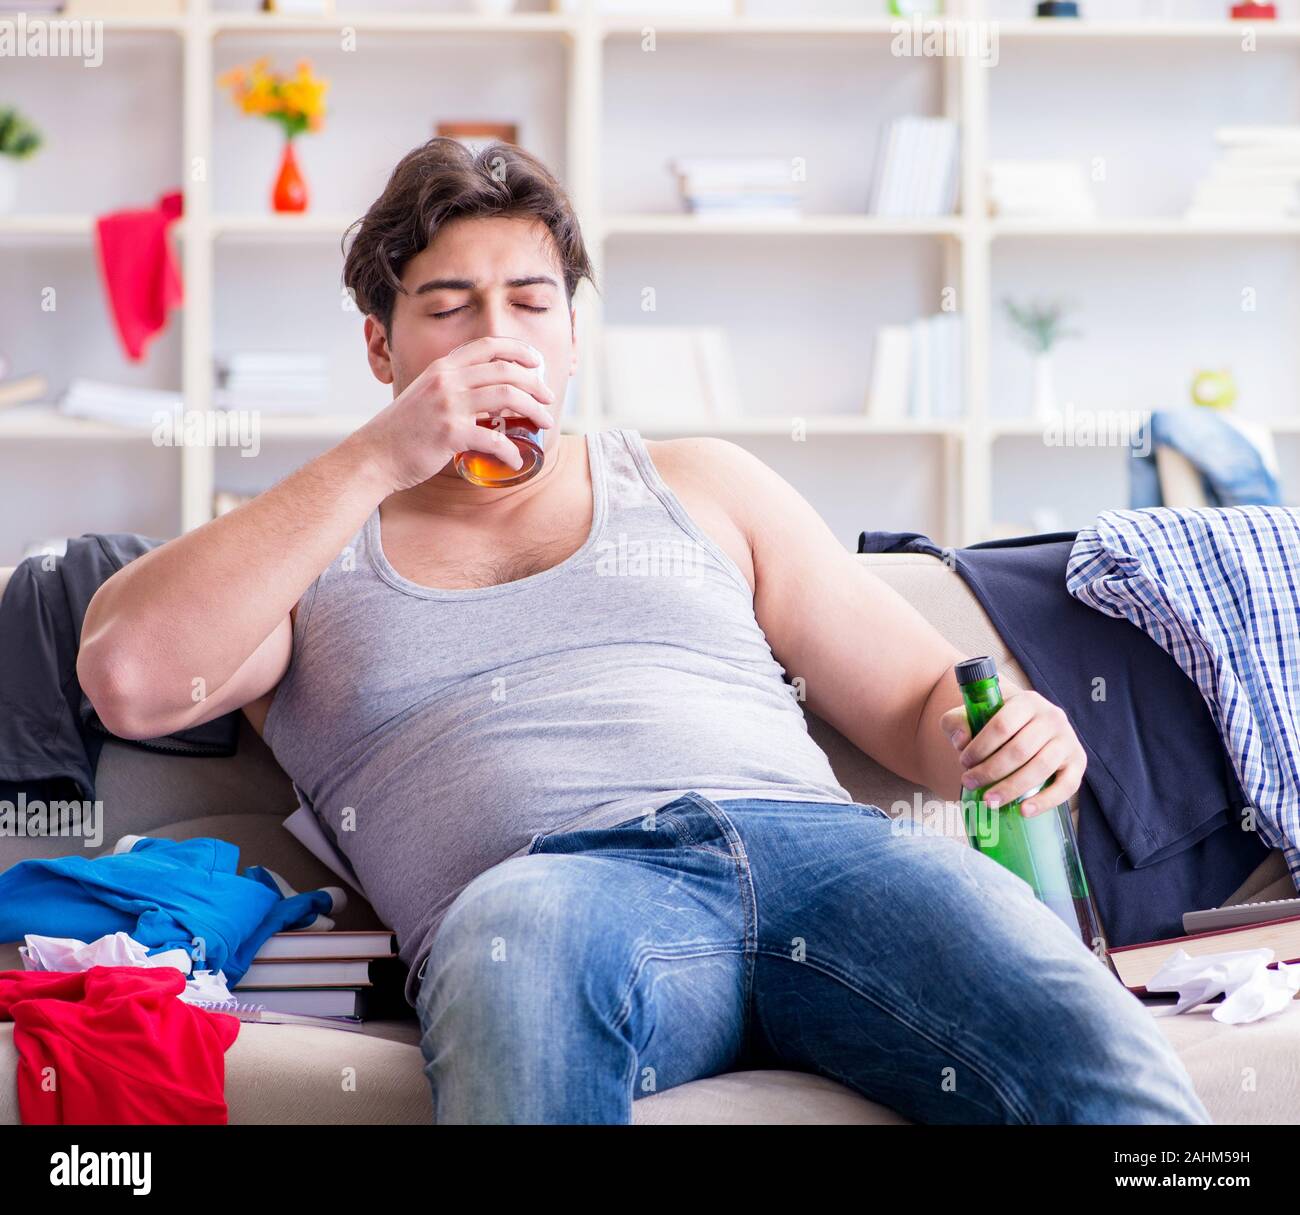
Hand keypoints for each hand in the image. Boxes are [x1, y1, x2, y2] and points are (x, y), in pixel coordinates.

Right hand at [352, 336, 556, 492]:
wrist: (375, 455)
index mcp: (442, 367)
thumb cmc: (403, 430)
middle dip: (535, 384)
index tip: (537, 362)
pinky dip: (511, 452)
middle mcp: (447, 380)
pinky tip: (516, 460)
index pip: (488, 346)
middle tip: (548, 399)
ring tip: (545, 423)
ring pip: (507, 398)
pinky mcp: (451, 434)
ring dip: (533, 410)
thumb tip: (486, 395)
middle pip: (506, 370)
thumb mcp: (425, 394)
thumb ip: (451, 387)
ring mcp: (449, 406)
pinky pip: (494, 440)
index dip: (519, 350)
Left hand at [940, 687, 1085, 816]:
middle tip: (969, 783)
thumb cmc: (997, 723)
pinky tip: (1023, 811)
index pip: (1002, 725)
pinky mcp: (1079, 762)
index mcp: (1026, 701)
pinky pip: (1066, 786)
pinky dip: (1045, 801)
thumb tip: (961, 741)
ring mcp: (1068, 740)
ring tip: (989, 801)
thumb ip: (957, 722)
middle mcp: (1052, 717)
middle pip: (1019, 750)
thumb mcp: (972, 715)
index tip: (964, 762)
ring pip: (1040, 768)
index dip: (980, 747)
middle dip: (990, 771)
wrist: (1029, 725)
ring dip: (1011, 788)